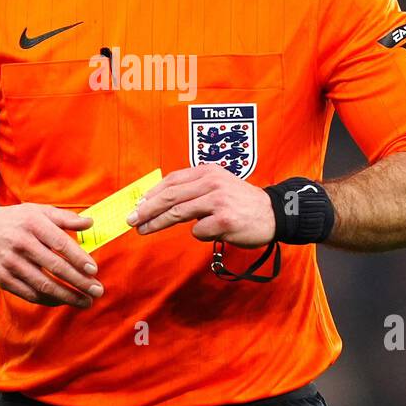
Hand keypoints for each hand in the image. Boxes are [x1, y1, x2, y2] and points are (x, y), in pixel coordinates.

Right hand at [0, 203, 101, 307]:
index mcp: (33, 224)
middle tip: (97, 291)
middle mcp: (21, 243)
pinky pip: (30, 294)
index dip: (79, 258)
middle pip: (55, 267)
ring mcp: (11, 263)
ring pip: (44, 285)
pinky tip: (62, 300)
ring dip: (67, 296)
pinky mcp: (3, 278)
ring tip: (84, 301)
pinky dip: (49, 300)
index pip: (60, 244)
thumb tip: (90, 222)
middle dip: (79, 282)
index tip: (94, 270)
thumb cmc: (13, 220)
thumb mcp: (37, 211)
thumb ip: (65, 218)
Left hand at [126, 165, 274, 246]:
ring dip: (157, 223)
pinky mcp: (225, 220)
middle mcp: (212, 183)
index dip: (151, 193)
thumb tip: (158, 201)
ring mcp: (219, 201)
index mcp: (208, 171)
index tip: (137, 204)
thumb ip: (193, 190)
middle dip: (146, 209)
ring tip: (144, 230)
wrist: (274, 214)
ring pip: (178, 213)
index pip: (172, 180)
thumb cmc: (241, 203)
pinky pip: (199, 231)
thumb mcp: (218, 185)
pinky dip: (199, 234)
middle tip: (131, 219)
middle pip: (170, 196)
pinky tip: (210, 232)